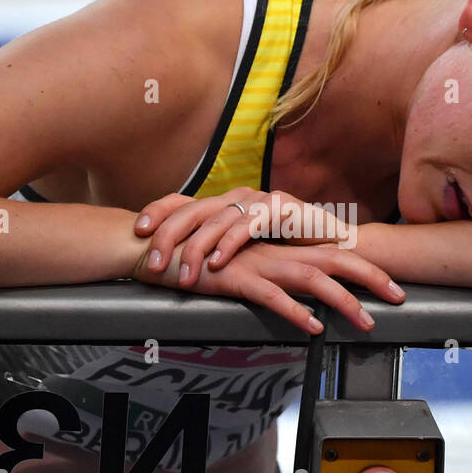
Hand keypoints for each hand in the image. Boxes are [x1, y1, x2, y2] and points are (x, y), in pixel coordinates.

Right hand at [130, 236, 403, 334]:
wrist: (154, 247)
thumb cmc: (197, 260)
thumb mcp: (241, 268)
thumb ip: (270, 277)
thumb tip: (300, 298)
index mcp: (278, 248)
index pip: (330, 253)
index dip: (363, 266)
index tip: (390, 283)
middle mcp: (273, 251)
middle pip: (334, 260)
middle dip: (371, 278)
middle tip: (400, 297)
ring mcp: (256, 263)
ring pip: (311, 278)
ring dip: (343, 302)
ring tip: (367, 323)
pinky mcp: (234, 278)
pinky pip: (270, 295)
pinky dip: (293, 311)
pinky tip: (312, 328)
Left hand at [133, 188, 357, 287]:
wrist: (334, 244)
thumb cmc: (286, 249)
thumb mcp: (243, 249)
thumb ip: (215, 248)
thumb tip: (177, 262)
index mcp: (224, 204)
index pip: (181, 201)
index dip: (157, 212)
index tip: (137, 231)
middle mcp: (236, 197)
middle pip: (190, 210)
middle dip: (168, 238)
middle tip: (153, 265)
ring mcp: (258, 200)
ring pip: (215, 221)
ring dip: (195, 250)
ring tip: (183, 276)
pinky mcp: (279, 208)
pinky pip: (246, 227)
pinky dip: (229, 246)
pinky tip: (217, 263)